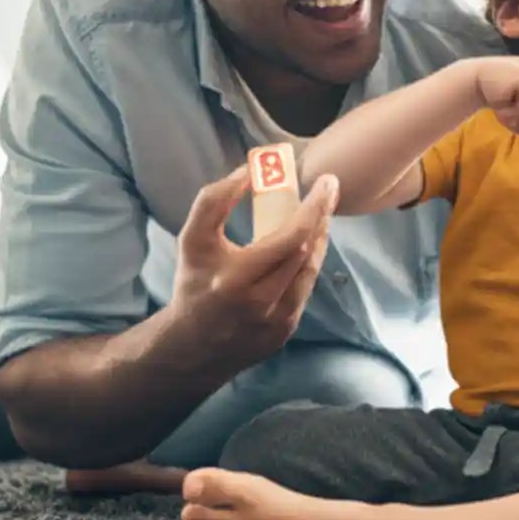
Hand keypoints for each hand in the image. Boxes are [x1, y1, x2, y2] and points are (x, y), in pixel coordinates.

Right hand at [170, 166, 338, 375]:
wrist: (191, 347)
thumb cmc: (193, 285)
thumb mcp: (192, 240)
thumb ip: (214, 201)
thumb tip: (249, 172)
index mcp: (237, 278)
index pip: (292, 238)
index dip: (315, 208)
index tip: (327, 182)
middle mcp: (261, 303)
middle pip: (306, 252)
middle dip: (321, 218)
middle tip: (327, 192)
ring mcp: (277, 322)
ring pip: (310, 271)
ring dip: (318, 239)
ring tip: (319, 215)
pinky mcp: (285, 332)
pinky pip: (305, 289)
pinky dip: (309, 264)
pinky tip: (307, 247)